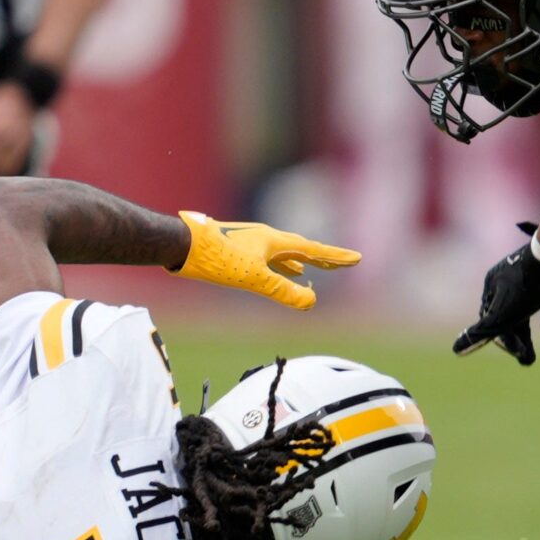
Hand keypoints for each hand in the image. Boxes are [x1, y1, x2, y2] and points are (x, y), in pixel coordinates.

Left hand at [173, 212, 358, 310]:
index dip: (335, 257)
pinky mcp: (240, 251)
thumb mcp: (253, 278)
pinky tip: (283, 272)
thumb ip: (282, 290)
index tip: (356, 258)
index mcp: (274, 241)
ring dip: (304, 261)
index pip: (312, 250)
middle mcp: (266, 239)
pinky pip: (271, 259)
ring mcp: (253, 244)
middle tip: (346, 261)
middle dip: (325, 257)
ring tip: (316, 268)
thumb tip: (311, 301)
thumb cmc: (217, 260)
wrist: (182, 246)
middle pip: (303, 249)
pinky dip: (283, 266)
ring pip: (286, 254)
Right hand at [453, 223, 539, 365]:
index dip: (505, 339)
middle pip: (521, 315)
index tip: (518, 354)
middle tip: (529, 361)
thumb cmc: (525, 288)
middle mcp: (520, 280)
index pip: (496, 317)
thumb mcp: (501, 315)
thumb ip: (481, 334)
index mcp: (498, 286)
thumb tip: (455, 350)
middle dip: (525, 339)